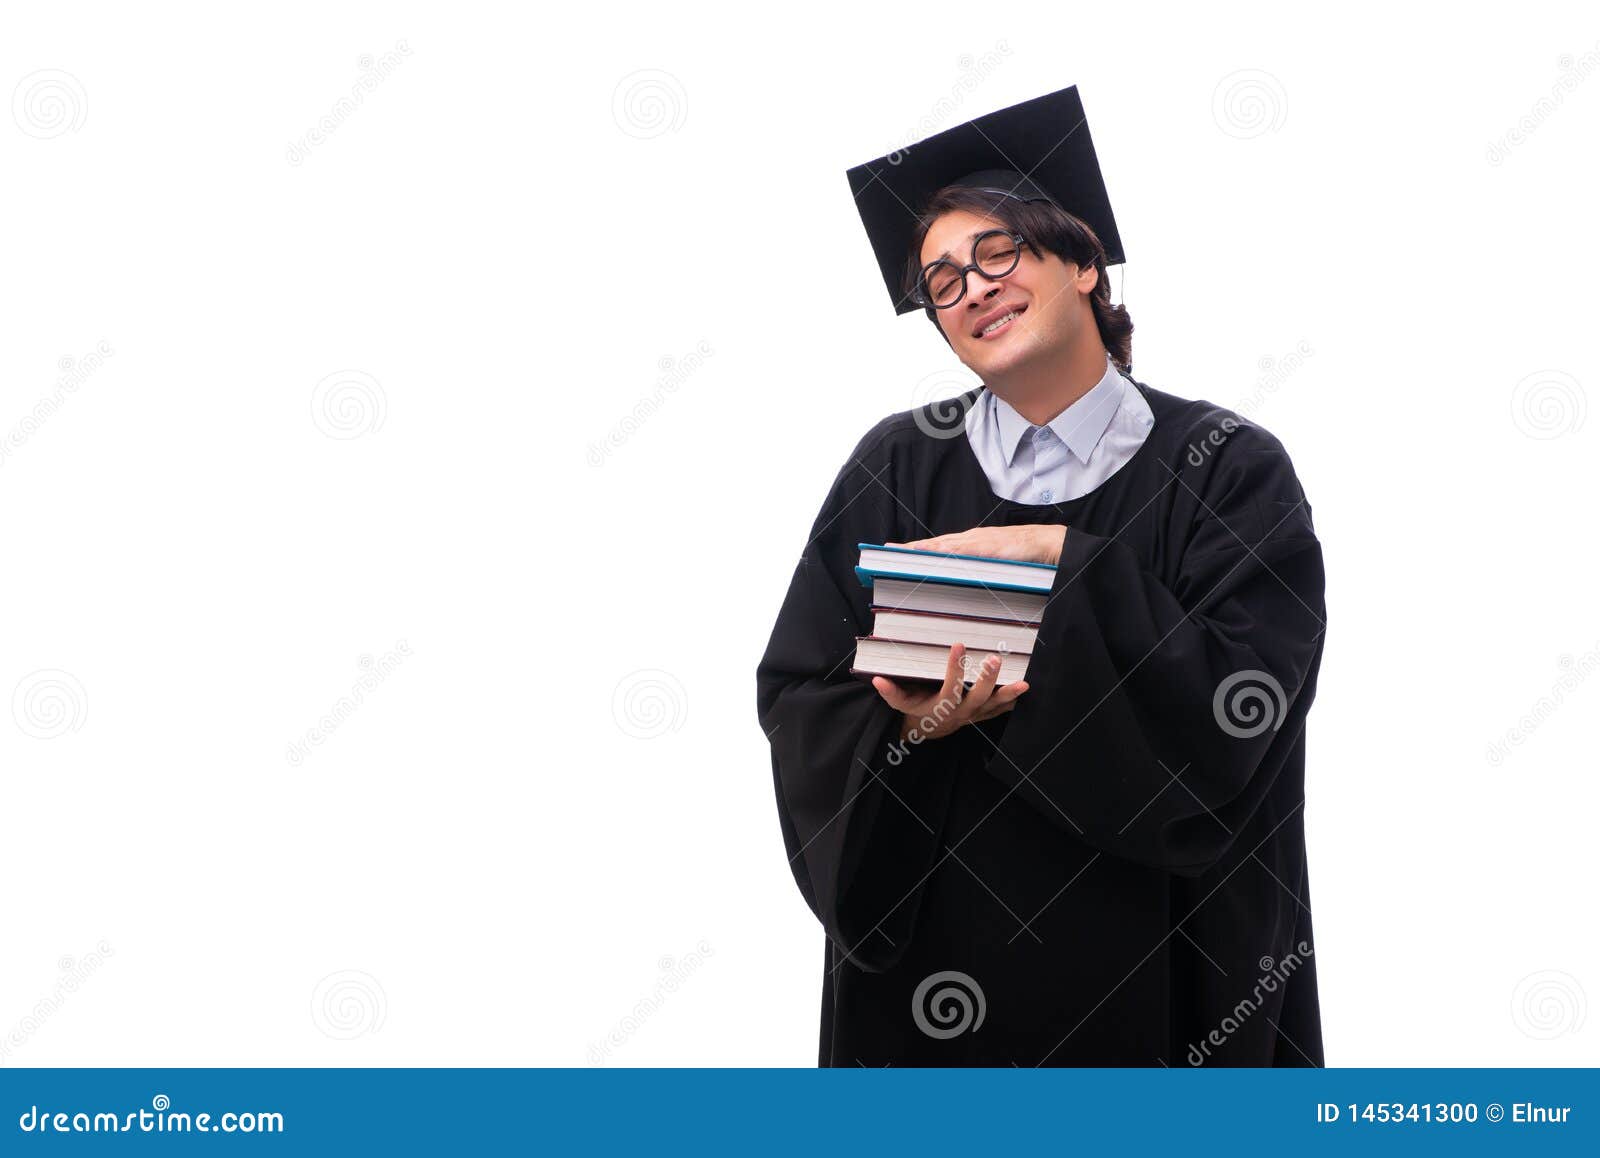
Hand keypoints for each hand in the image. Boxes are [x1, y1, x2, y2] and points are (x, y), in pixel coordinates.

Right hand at [871, 643, 1028, 744]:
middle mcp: (961, 712)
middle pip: (977, 697)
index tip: (958, 645)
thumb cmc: (915, 710)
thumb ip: (891, 693)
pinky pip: (1000, 710)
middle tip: (994, 659)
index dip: (954, 668)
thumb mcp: (901, 703)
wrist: (929, 730)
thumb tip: (876, 680)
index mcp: (941, 706)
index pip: (949, 687)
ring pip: (994, 705)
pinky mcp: (984, 715)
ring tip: (1024, 683)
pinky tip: (1024, 690)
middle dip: (987, 680)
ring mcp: (975, 715)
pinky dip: (1012, 702)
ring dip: (1009, 694)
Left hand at [889, 524, 1066, 565]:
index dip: (917, 550)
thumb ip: (978, 568)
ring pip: (941, 545)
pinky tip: (927, 554)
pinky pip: (958, 550)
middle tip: (884, 551)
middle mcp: (970, 540)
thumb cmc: (1024, 556)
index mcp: (970, 545)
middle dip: (908, 548)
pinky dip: (941, 551)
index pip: (937, 547)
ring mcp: (976, 542)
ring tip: (897, 553)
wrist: (1047, 545)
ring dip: (919, 549)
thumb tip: (960, 582)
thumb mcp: (994, 563)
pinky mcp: (985, 547)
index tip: (895, 553)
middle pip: (933, 543)